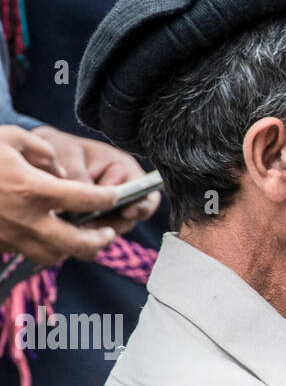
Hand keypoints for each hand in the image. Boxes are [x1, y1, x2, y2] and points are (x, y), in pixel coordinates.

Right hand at [0, 125, 124, 264]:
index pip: (86, 200)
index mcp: (33, 190)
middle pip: (79, 244)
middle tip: (107, 232)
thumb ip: (42, 151)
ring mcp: (13, 236)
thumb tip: (61, 171)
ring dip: (74, 251)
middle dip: (100, 240)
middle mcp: (28, 219)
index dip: (108, 198)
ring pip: (56, 257)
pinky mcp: (1, 245)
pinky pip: (32, 254)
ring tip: (83, 238)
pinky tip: (51, 237)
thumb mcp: (8, 138)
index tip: (116, 195)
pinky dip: (48, 250)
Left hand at [31, 126, 159, 230]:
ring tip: (75, 227)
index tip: (126, 211)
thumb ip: (80, 177)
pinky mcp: (95, 223)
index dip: (142, 205)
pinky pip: (96, 236)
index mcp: (124, 170)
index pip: (146, 192)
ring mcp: (109, 210)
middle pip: (130, 218)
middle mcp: (121, 193)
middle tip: (89, 225)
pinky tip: (69, 230)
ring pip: (113, 230)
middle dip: (111, 224)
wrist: (38, 157)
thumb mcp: (68, 156)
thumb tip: (88, 206)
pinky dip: (85, 236)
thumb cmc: (59, 149)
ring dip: (97, 232)